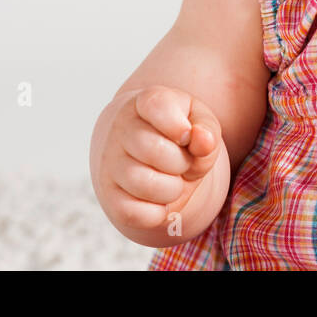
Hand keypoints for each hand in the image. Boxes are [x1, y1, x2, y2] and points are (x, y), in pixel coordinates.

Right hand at [99, 85, 224, 232]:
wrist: (143, 150)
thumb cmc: (177, 133)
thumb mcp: (198, 122)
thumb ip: (207, 129)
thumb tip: (203, 141)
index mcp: (144, 103)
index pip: (157, 105)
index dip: (179, 126)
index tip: (186, 135)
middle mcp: (120, 129)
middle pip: (154, 150)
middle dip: (181, 162)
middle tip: (182, 162)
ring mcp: (110, 163)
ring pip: (144, 184)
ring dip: (172, 189)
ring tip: (172, 181)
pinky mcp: (109, 196)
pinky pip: (134, 213)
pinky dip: (157, 213)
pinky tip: (159, 200)